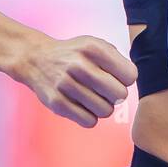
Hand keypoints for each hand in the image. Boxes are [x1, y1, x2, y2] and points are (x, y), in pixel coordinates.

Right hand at [13, 35, 137, 127]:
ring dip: (104, 107)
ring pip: (106, 111)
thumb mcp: (96, 45)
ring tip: (94, 97)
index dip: (126, 79)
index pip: (130, 75)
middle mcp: (79, 65)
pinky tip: (83, 106)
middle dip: (117, 95)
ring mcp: (66, 84)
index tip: (117, 77)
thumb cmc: (75, 54)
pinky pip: (89, 121)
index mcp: (94, 48)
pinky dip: (90, 117)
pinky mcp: (56, 103)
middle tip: (107, 91)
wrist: (36, 59)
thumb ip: (117, 60)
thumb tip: (131, 82)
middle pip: (120, 95)